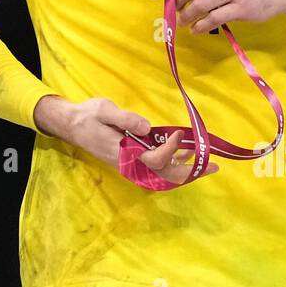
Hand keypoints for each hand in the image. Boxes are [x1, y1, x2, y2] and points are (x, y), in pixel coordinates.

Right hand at [32, 95, 219, 185]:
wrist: (71, 125)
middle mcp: (130, 165)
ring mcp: (131, 166)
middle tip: (214, 166)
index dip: (171, 149)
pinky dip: (174, 164)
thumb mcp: (105, 110)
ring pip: (163, 175)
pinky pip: (157, 169)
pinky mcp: (133, 162)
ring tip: (206, 161)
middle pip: (164, 176)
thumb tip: (148, 128)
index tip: (179, 134)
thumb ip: (126, 119)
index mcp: (123, 154)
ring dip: (185, 169)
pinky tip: (185, 154)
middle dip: (190, 172)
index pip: (155, 160)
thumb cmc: (88, 116)